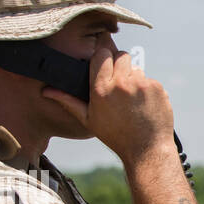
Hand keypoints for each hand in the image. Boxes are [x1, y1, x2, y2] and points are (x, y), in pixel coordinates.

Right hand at [42, 47, 175, 165]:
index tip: (104, 60)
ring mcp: (141, 84)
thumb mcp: (88, 119)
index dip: (103, 56)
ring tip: (131, 98)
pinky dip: (147, 88)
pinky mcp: (157, 88)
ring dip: (133, 77)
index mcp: (101, 89)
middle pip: (120, 55)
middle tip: (118, 81)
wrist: (147, 149)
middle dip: (119, 64)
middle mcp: (121, 83)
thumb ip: (68, 101)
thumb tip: (46, 91)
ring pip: (136, 68)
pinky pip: (149, 79)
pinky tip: (144, 104)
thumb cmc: (115, 136)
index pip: (101, 54)